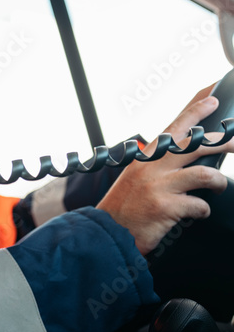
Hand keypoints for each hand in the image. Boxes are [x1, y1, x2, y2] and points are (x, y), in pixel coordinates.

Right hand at [98, 85, 233, 254]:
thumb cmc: (125, 203)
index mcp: (147, 156)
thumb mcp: (137, 175)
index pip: (175, 127)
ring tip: (218, 187)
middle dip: (225, 143)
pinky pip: (200, 205)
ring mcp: (159, 186)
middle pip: (197, 145)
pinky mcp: (166, 207)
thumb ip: (159, 163)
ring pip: (205, 174)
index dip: (196, 111)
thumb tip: (187, 154)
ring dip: (219, 182)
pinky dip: (203, 211)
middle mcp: (153, 166)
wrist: (108, 230)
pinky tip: (198, 214)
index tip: (213, 101)